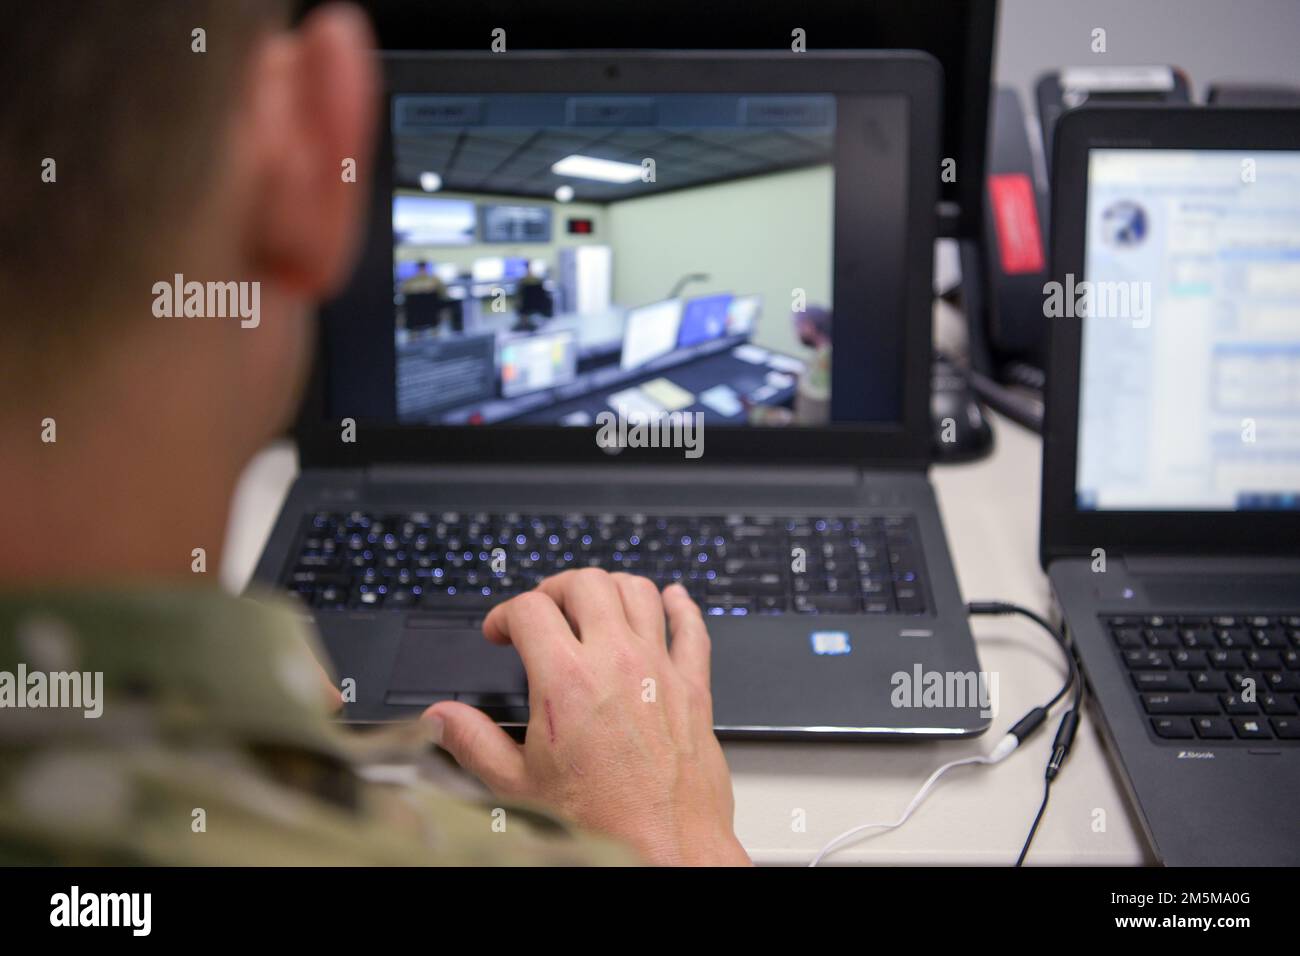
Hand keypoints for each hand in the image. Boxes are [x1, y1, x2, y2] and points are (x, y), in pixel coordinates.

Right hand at [422, 569, 749, 865]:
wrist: (665, 847)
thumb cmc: (601, 822)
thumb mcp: (519, 785)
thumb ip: (473, 743)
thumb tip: (441, 718)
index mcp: (567, 682)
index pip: (530, 608)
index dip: (506, 612)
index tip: (501, 631)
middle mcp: (616, 662)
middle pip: (586, 584)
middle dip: (555, 588)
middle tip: (543, 610)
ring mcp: (659, 669)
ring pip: (639, 591)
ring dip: (611, 587)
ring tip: (594, 603)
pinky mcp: (694, 685)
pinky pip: (693, 626)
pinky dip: (681, 605)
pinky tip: (672, 599)